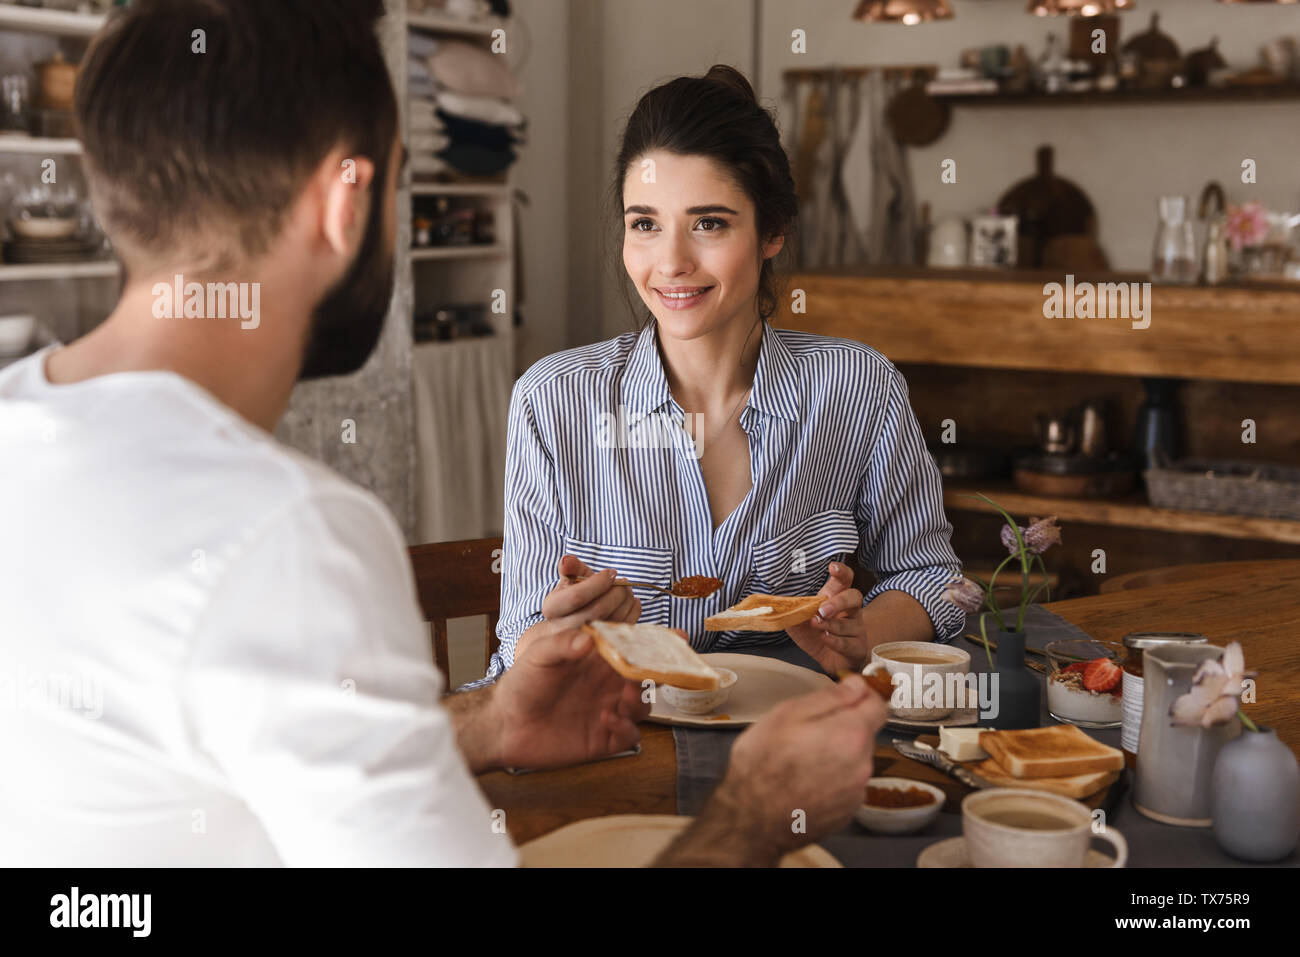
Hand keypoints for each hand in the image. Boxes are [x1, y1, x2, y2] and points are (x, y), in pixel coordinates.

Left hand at [491, 626, 650, 770]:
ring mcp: (607, 710)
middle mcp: (607, 683)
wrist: (503, 724)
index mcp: (597, 659)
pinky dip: (627, 728)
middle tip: (665, 668)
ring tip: (625, 693)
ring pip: (642, 705)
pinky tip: (609, 719)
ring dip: (641, 699)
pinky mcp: (603, 739)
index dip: (655, 642)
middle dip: (662, 672)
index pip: (633, 647)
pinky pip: (629, 735)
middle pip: (646, 677)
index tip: (676, 637)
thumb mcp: (538, 654)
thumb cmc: (521, 684)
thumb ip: (562, 644)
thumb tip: (588, 639)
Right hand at [515, 555, 639, 660]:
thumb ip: (571, 568)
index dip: (598, 583)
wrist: (577, 620)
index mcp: (552, 608)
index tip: (611, 573)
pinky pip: (621, 633)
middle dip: (615, 593)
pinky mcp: (602, 649)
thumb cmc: (576, 594)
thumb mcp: (571, 579)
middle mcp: (563, 628)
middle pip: (596, 611)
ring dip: (625, 602)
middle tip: (623, 582)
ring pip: (611, 623)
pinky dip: (632, 614)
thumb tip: (567, 561)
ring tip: (627, 591)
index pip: (577, 597)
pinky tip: (633, 603)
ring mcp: (583, 642)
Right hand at [655, 676, 886, 864]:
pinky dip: (832, 778)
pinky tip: (805, 781)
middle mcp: (863, 765)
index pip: (878, 705)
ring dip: (837, 754)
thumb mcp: (787, 715)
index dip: (862, 695)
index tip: (844, 695)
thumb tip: (857, 685)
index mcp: (851, 735)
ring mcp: (856, 793)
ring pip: (855, 760)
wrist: (752, 822)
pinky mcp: (847, 812)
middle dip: (843, 727)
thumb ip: (828, 697)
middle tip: (807, 730)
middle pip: (864, 734)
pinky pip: (846, 784)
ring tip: (802, 759)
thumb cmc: (762, 765)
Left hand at [787, 561, 869, 673]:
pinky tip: (825, 638)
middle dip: (838, 602)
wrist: (831, 661)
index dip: (841, 572)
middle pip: (854, 597)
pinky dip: (835, 641)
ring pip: (849, 624)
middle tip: (822, 610)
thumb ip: (790, 613)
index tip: (832, 567)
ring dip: (831, 625)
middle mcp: (850, 611)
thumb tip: (775, 606)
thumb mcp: (799, 623)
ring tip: (817, 625)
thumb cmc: (816, 636)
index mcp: (836, 599)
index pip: (844, 581)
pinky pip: (849, 643)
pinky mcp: (858, 648)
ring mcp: (856, 629)